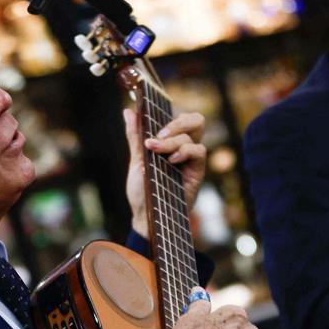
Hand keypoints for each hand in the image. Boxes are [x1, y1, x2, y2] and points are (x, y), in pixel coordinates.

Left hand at [125, 109, 206, 237]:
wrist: (145, 216)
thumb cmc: (142, 192)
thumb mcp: (136, 160)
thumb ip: (135, 136)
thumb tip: (129, 111)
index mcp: (170, 143)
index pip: (179, 118)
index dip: (169, 113)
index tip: (149, 115)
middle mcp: (183, 148)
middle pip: (196, 120)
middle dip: (178, 121)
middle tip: (160, 133)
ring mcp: (191, 160)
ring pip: (193, 134)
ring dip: (172, 139)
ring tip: (156, 150)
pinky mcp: (197, 172)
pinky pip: (199, 151)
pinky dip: (184, 151)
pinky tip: (171, 160)